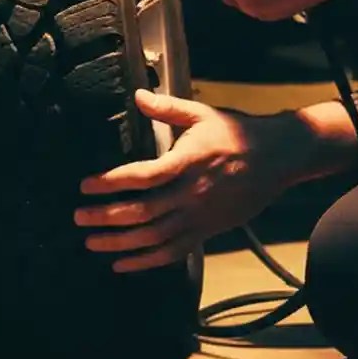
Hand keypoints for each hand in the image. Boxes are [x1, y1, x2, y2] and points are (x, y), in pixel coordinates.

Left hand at [74, 90, 357, 272]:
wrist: (279, 157)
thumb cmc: (237, 133)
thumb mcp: (201, 114)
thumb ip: (166, 107)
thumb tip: (137, 95)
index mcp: (189, 162)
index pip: (144, 176)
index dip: (112, 182)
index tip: (86, 184)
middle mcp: (192, 193)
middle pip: (143, 212)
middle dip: (106, 217)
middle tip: (78, 217)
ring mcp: (200, 216)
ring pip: (154, 237)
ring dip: (119, 243)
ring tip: (91, 242)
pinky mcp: (207, 231)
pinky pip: (173, 252)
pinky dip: (146, 261)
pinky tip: (121, 263)